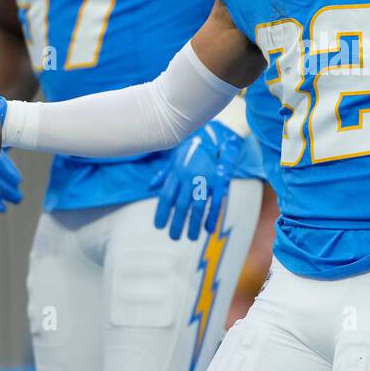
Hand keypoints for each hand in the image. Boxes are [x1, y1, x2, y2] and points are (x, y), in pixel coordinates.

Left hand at [148, 122, 246, 240]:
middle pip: (180, 205)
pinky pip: (215, 202)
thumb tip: (150, 187)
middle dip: (176, 223)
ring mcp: (204, 179)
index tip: (158, 226)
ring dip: (193, 224)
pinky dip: (212, 216)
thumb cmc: (195, 144)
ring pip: (196, 207)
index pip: (166, 197)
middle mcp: (188, 177)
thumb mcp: (175, 155)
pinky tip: (209, 229)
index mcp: (177, 172)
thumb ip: (163, 173)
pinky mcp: (219, 181)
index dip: (162, 212)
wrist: (218, 132)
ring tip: (190, 238)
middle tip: (174, 237)